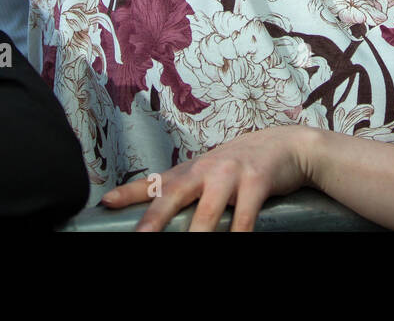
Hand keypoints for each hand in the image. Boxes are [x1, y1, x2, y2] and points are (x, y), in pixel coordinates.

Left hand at [100, 126, 310, 230]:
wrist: (286, 145)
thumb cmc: (242, 166)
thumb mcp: (210, 172)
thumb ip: (187, 189)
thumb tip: (157, 218)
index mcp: (191, 171)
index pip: (154, 182)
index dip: (129, 192)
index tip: (107, 203)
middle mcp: (205, 170)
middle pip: (173, 195)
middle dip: (154, 218)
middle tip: (142, 236)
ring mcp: (230, 174)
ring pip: (208, 213)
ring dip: (198, 235)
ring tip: (192, 247)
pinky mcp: (256, 182)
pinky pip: (245, 217)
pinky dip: (238, 235)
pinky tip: (235, 242)